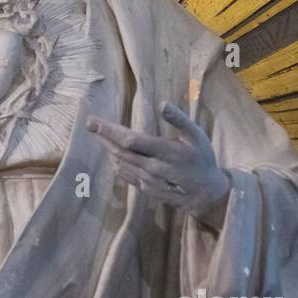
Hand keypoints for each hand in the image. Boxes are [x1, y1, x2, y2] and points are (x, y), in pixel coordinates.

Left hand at [86, 102, 231, 229]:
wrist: (207, 193)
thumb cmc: (202, 159)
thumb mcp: (197, 136)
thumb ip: (180, 119)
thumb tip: (162, 104)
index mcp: (165, 152)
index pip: (131, 140)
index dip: (110, 131)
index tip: (94, 121)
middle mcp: (153, 168)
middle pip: (121, 152)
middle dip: (103, 137)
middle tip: (90, 124)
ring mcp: (148, 181)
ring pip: (121, 163)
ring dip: (108, 149)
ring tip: (98, 135)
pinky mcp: (146, 190)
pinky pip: (126, 175)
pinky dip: (116, 162)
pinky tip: (110, 153)